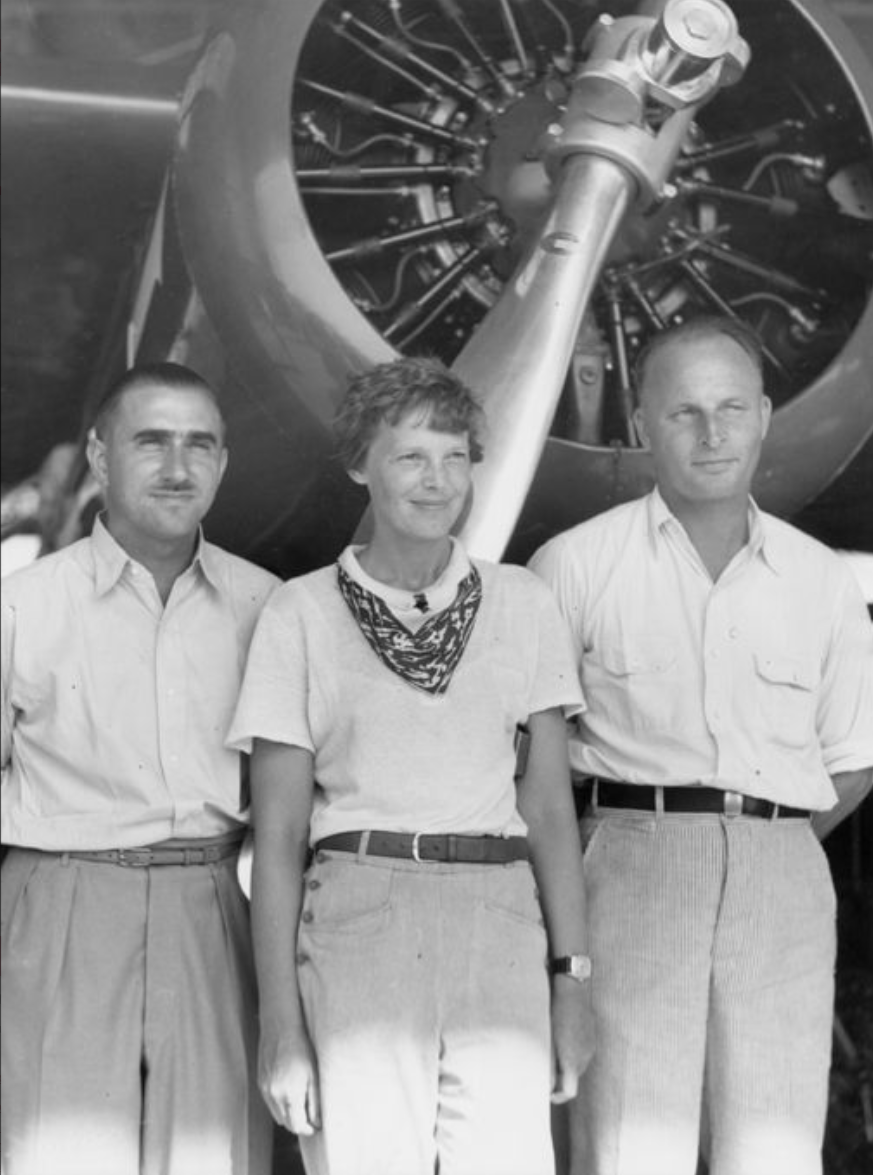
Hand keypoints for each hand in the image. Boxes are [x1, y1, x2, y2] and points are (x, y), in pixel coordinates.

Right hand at [258, 1021, 320, 1134]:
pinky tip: (289, 1092)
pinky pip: (270, 1103)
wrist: (280, 1029)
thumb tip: (317, 1122)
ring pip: (277, 1114)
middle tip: (310, 1117)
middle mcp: (274, 1095)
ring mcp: (265, 1089)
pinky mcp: (260, 1083)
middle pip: (286, 1123)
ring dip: (288, 1115)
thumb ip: (315, 1102)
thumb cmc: (302, 1049)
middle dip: (298, 1123)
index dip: (307, 1129)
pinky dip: (279, 1104)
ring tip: (301, 1104)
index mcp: (289, 1094)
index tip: (315, 1126)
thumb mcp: (314, 1076)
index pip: (296, 1125)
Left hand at [550, 978, 595, 1103]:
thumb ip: (548, 1064)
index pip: (569, 1092)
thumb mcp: (546, 1040)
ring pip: (578, 1064)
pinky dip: (574, 1051)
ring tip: (554, 1050)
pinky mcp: (592, 1037)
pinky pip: (583, 1052)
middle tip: (547, 1069)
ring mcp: (591, 1047)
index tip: (548, 1094)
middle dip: (561, 1078)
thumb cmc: (554, 1013)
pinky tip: (564, 1038)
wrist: (571, 989)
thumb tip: (547, 1082)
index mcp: (572, 1061)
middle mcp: (585, 1057)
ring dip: (568, 1063)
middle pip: (574, 1078)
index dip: (558, 1096)